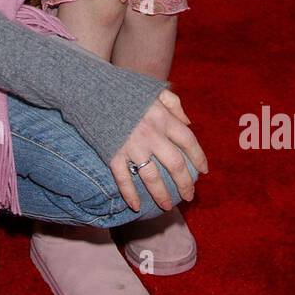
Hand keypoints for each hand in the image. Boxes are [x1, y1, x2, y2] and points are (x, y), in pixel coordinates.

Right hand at [109, 88, 207, 211]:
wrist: (90, 89)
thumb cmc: (124, 88)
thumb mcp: (153, 89)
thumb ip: (174, 104)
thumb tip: (189, 123)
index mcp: (162, 118)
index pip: (188, 141)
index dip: (199, 157)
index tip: (204, 171)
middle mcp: (151, 134)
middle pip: (175, 164)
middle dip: (185, 183)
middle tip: (189, 195)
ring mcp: (131, 146)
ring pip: (152, 177)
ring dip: (161, 194)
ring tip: (167, 206)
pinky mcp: (113, 154)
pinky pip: (123, 179)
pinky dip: (130, 194)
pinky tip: (136, 206)